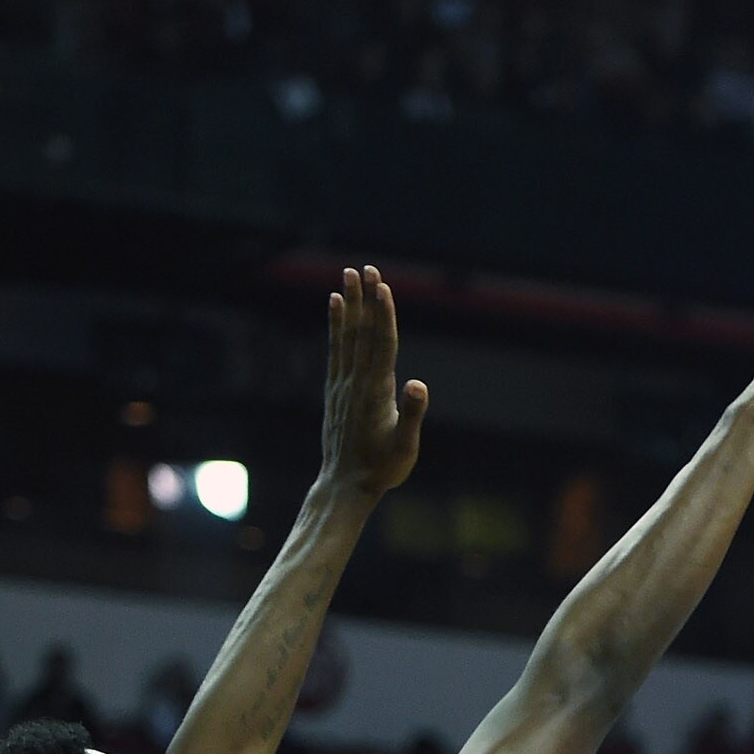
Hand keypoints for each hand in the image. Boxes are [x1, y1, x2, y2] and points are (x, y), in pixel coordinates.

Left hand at [317, 265, 428, 501]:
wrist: (345, 485)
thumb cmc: (382, 469)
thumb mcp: (405, 448)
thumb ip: (412, 415)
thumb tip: (418, 384)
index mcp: (376, 393)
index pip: (382, 345)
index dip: (384, 315)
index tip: (383, 287)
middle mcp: (356, 382)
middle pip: (363, 333)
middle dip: (366, 299)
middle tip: (366, 268)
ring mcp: (343, 384)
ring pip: (347, 335)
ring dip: (349, 303)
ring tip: (349, 274)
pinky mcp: (335, 388)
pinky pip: (336, 349)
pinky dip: (336, 324)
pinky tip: (335, 304)